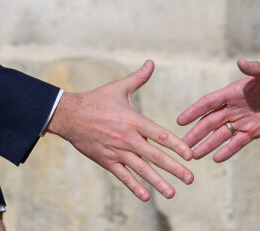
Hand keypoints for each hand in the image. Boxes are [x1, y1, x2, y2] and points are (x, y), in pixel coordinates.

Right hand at [45, 60, 193, 201]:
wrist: (69, 115)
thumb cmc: (96, 100)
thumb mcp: (118, 87)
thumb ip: (138, 78)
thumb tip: (151, 62)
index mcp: (134, 120)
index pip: (159, 135)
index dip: (176, 145)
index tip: (190, 155)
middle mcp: (128, 138)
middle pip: (155, 156)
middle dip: (174, 168)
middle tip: (190, 178)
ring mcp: (117, 151)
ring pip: (141, 169)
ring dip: (158, 182)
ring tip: (173, 193)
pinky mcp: (107, 160)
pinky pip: (123, 176)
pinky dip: (135, 186)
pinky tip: (147, 196)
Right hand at [177, 59, 259, 161]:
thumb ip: (255, 69)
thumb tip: (241, 61)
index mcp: (234, 92)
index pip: (209, 102)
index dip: (194, 111)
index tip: (180, 121)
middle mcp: (235, 107)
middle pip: (211, 121)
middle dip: (196, 133)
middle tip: (182, 145)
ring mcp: (244, 120)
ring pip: (221, 134)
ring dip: (208, 144)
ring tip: (194, 155)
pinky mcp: (255, 131)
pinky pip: (238, 142)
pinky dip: (227, 150)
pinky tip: (216, 159)